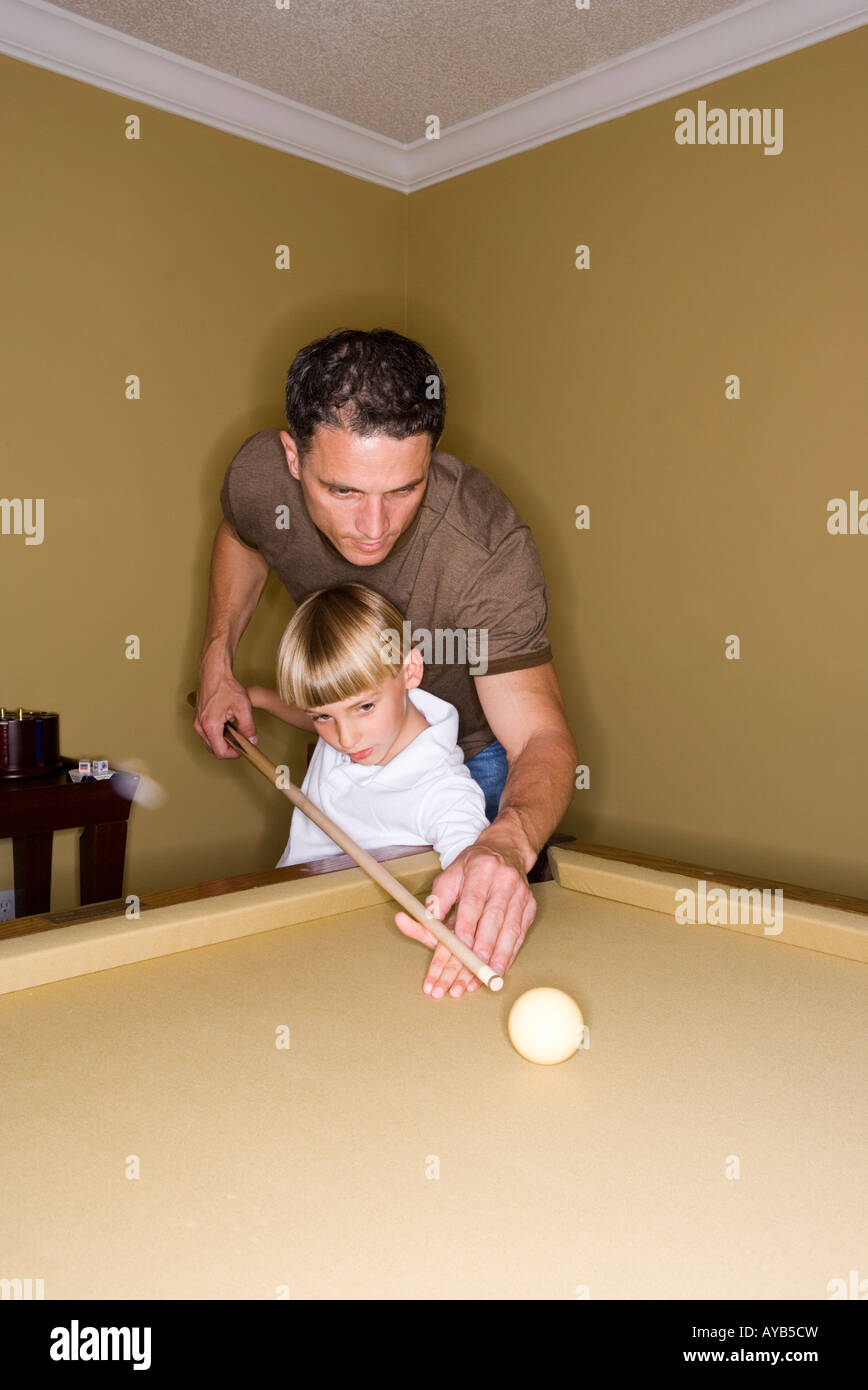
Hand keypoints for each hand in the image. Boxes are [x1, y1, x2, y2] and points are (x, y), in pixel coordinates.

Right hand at [194, 667, 257, 757]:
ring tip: (236, 729)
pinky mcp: (198, 718)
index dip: (233, 754)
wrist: (214, 672)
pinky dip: (219, 733)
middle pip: (214, 749)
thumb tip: (252, 741)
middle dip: (229, 747)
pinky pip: (208, 733)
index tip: (243, 749)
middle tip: (242, 739)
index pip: (220, 752)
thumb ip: (248, 727)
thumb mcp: (243, 707)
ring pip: (211, 741)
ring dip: (224, 740)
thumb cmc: (226, 686)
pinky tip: (228, 724)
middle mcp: (200, 726)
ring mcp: (197, 722)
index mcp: (210, 726)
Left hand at [393, 843, 536, 998]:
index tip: (457, 950)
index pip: (473, 903)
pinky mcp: (529, 909)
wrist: (505, 852)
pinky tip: (497, 971)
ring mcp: (521, 896)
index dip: (466, 928)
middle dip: (477, 953)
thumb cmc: (472, 868)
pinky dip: (507, 957)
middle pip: (492, 923)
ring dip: (494, 961)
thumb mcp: (449, 875)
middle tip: (463, 976)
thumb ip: (435, 900)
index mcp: (482, 870)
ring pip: (509, 933)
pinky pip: (519, 937)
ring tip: (481, 981)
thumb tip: (418, 920)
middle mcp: (505, 882)